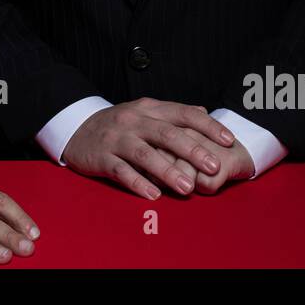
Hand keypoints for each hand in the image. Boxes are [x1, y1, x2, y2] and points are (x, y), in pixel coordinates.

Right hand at [61, 97, 236, 198]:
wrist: (76, 127)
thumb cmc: (118, 124)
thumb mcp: (144, 112)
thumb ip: (173, 114)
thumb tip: (203, 110)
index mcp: (149, 109)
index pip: (183, 113)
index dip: (207, 125)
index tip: (228, 140)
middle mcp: (134, 120)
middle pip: (167, 134)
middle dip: (193, 150)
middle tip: (214, 166)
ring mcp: (117, 139)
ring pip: (145, 154)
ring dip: (168, 171)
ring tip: (187, 188)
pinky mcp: (102, 157)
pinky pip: (121, 171)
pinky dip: (138, 183)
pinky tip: (153, 195)